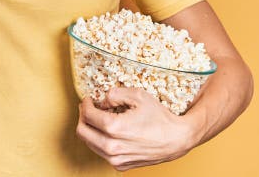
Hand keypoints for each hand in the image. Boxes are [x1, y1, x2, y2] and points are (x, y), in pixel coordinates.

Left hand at [76, 87, 197, 170]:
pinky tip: (110, 132)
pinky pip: (101, 153)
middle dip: (82, 117)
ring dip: (90, 130)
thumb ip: (115, 94)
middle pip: (82, 131)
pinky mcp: (121, 165)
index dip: (85, 104)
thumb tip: (102, 100)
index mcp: (114, 128)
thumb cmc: (159, 117)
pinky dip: (100, 141)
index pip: (87, 115)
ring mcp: (116, 159)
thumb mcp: (138, 96)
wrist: (176, 140)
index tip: (89, 99)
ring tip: (100, 119)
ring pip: (89, 143)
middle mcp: (112, 147)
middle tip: (89, 108)